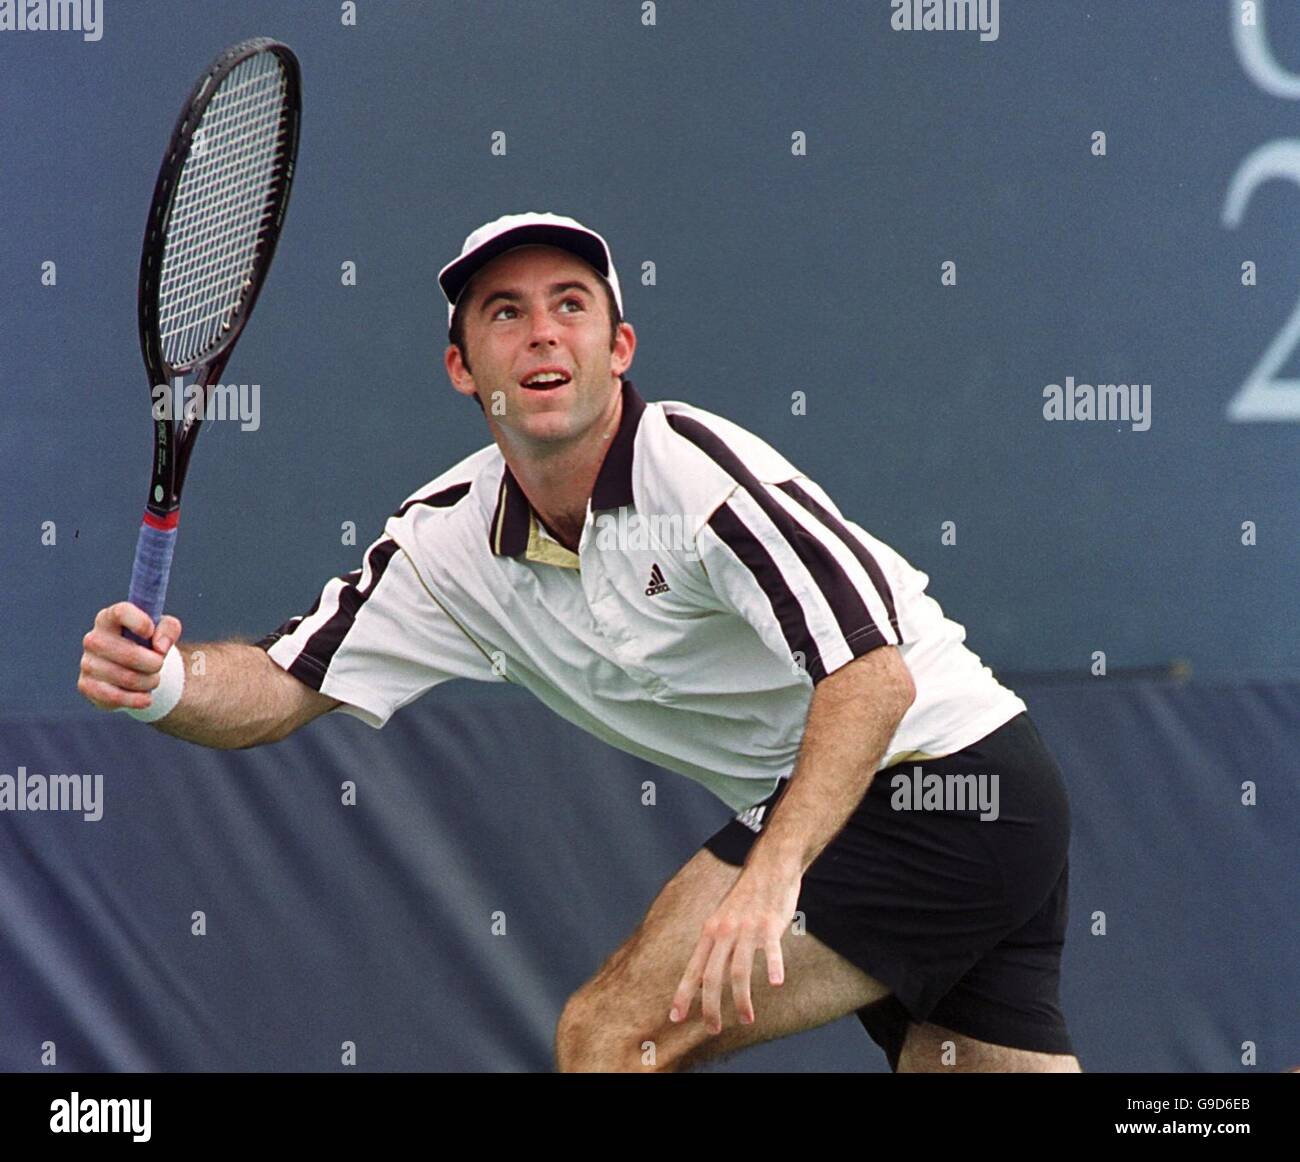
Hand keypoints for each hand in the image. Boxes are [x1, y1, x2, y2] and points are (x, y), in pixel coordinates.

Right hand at [78, 602, 182, 710]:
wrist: (134, 669)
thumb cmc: (148, 643)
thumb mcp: (164, 630)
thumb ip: (169, 629)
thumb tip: (159, 647)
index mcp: (110, 618)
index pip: (120, 612)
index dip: (139, 622)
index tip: (150, 632)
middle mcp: (93, 638)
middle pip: (129, 654)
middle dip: (154, 664)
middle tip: (159, 665)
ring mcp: (87, 663)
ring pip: (126, 678)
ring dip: (149, 682)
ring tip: (153, 680)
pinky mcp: (86, 685)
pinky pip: (115, 697)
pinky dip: (136, 700)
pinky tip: (146, 698)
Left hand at [668, 864, 801, 1032]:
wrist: (769, 865)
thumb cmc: (747, 897)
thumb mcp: (723, 918)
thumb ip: (716, 945)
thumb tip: (706, 974)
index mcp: (711, 931)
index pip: (693, 968)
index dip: (683, 993)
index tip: (675, 1017)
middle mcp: (725, 931)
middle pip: (713, 976)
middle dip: (710, 1006)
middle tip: (712, 1029)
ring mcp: (747, 929)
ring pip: (739, 970)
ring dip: (741, 999)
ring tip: (746, 1019)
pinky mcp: (770, 924)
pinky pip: (770, 950)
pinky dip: (773, 966)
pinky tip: (776, 983)